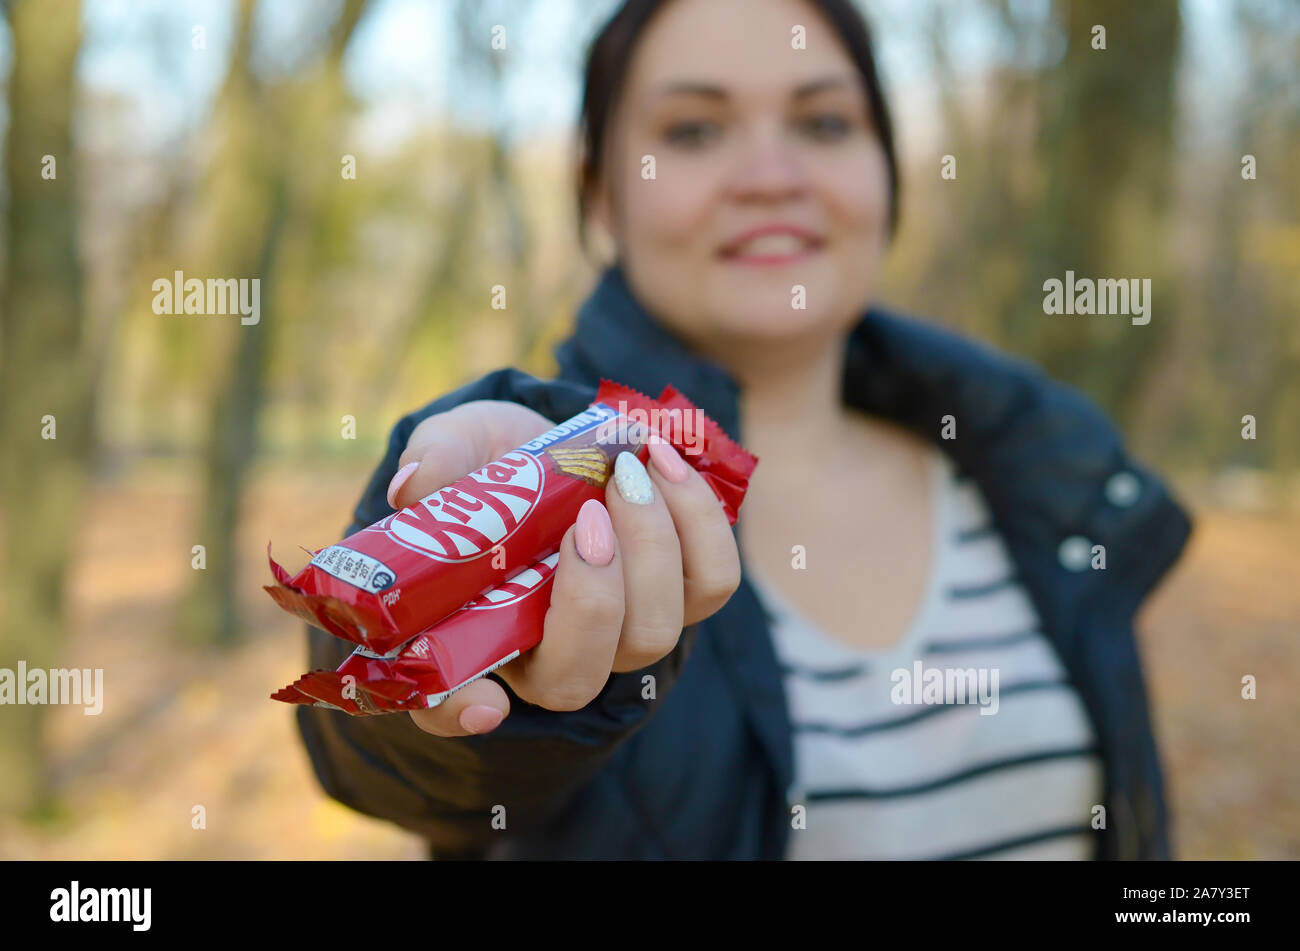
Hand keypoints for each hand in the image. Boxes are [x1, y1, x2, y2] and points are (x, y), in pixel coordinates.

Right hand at [386, 400, 741, 736]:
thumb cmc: (492, 460)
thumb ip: (434, 461)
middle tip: (589, 511)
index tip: (484, 700)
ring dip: (652, 547)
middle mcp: (551, 651)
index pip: (451, 706)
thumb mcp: (455, 446)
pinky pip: (712, 582)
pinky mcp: (683, 592)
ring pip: (654, 633)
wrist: (558, 439)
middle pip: (578, 675)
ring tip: (630, 468)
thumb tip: (415, 484)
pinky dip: (701, 522)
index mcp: (475, 633)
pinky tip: (666, 463)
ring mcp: (622, 629)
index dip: (461, 713)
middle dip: (593, 598)